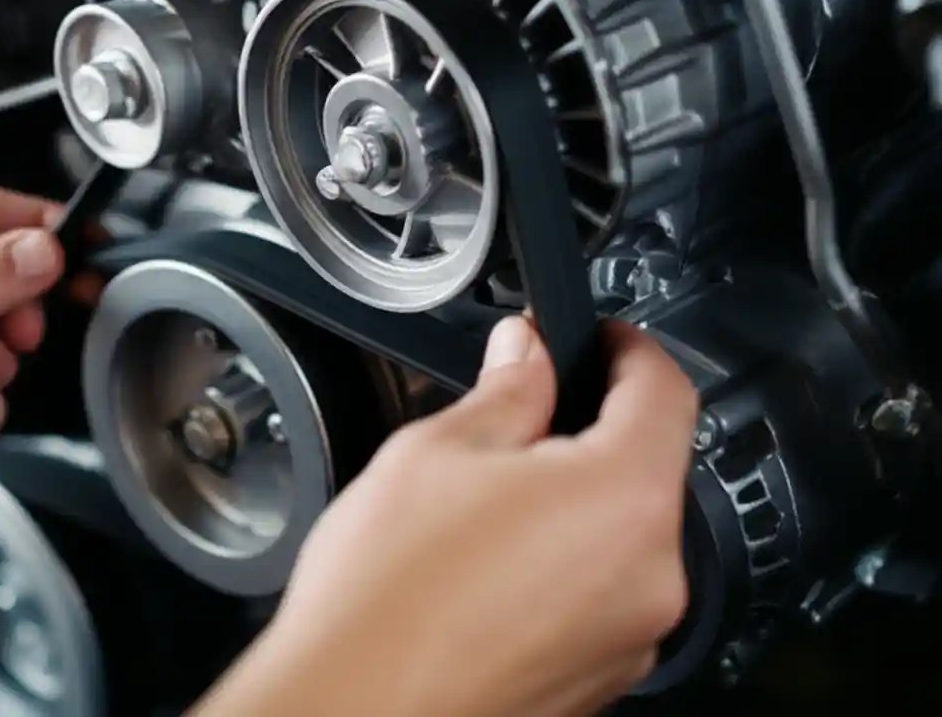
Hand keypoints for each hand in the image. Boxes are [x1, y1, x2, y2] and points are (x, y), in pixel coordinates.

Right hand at [197, 316, 697, 715]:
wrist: (355, 709)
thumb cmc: (385, 600)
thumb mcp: (435, 453)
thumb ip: (504, 392)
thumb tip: (527, 354)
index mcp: (622, 499)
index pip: (665, 392)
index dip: (631, 349)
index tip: (603, 341)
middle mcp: (650, 576)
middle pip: (642, 471)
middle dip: (585, 436)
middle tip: (511, 428)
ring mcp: (629, 637)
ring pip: (616, 539)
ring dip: (567, 510)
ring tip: (477, 518)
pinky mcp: (600, 680)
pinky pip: (597, 598)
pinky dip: (557, 572)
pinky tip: (483, 574)